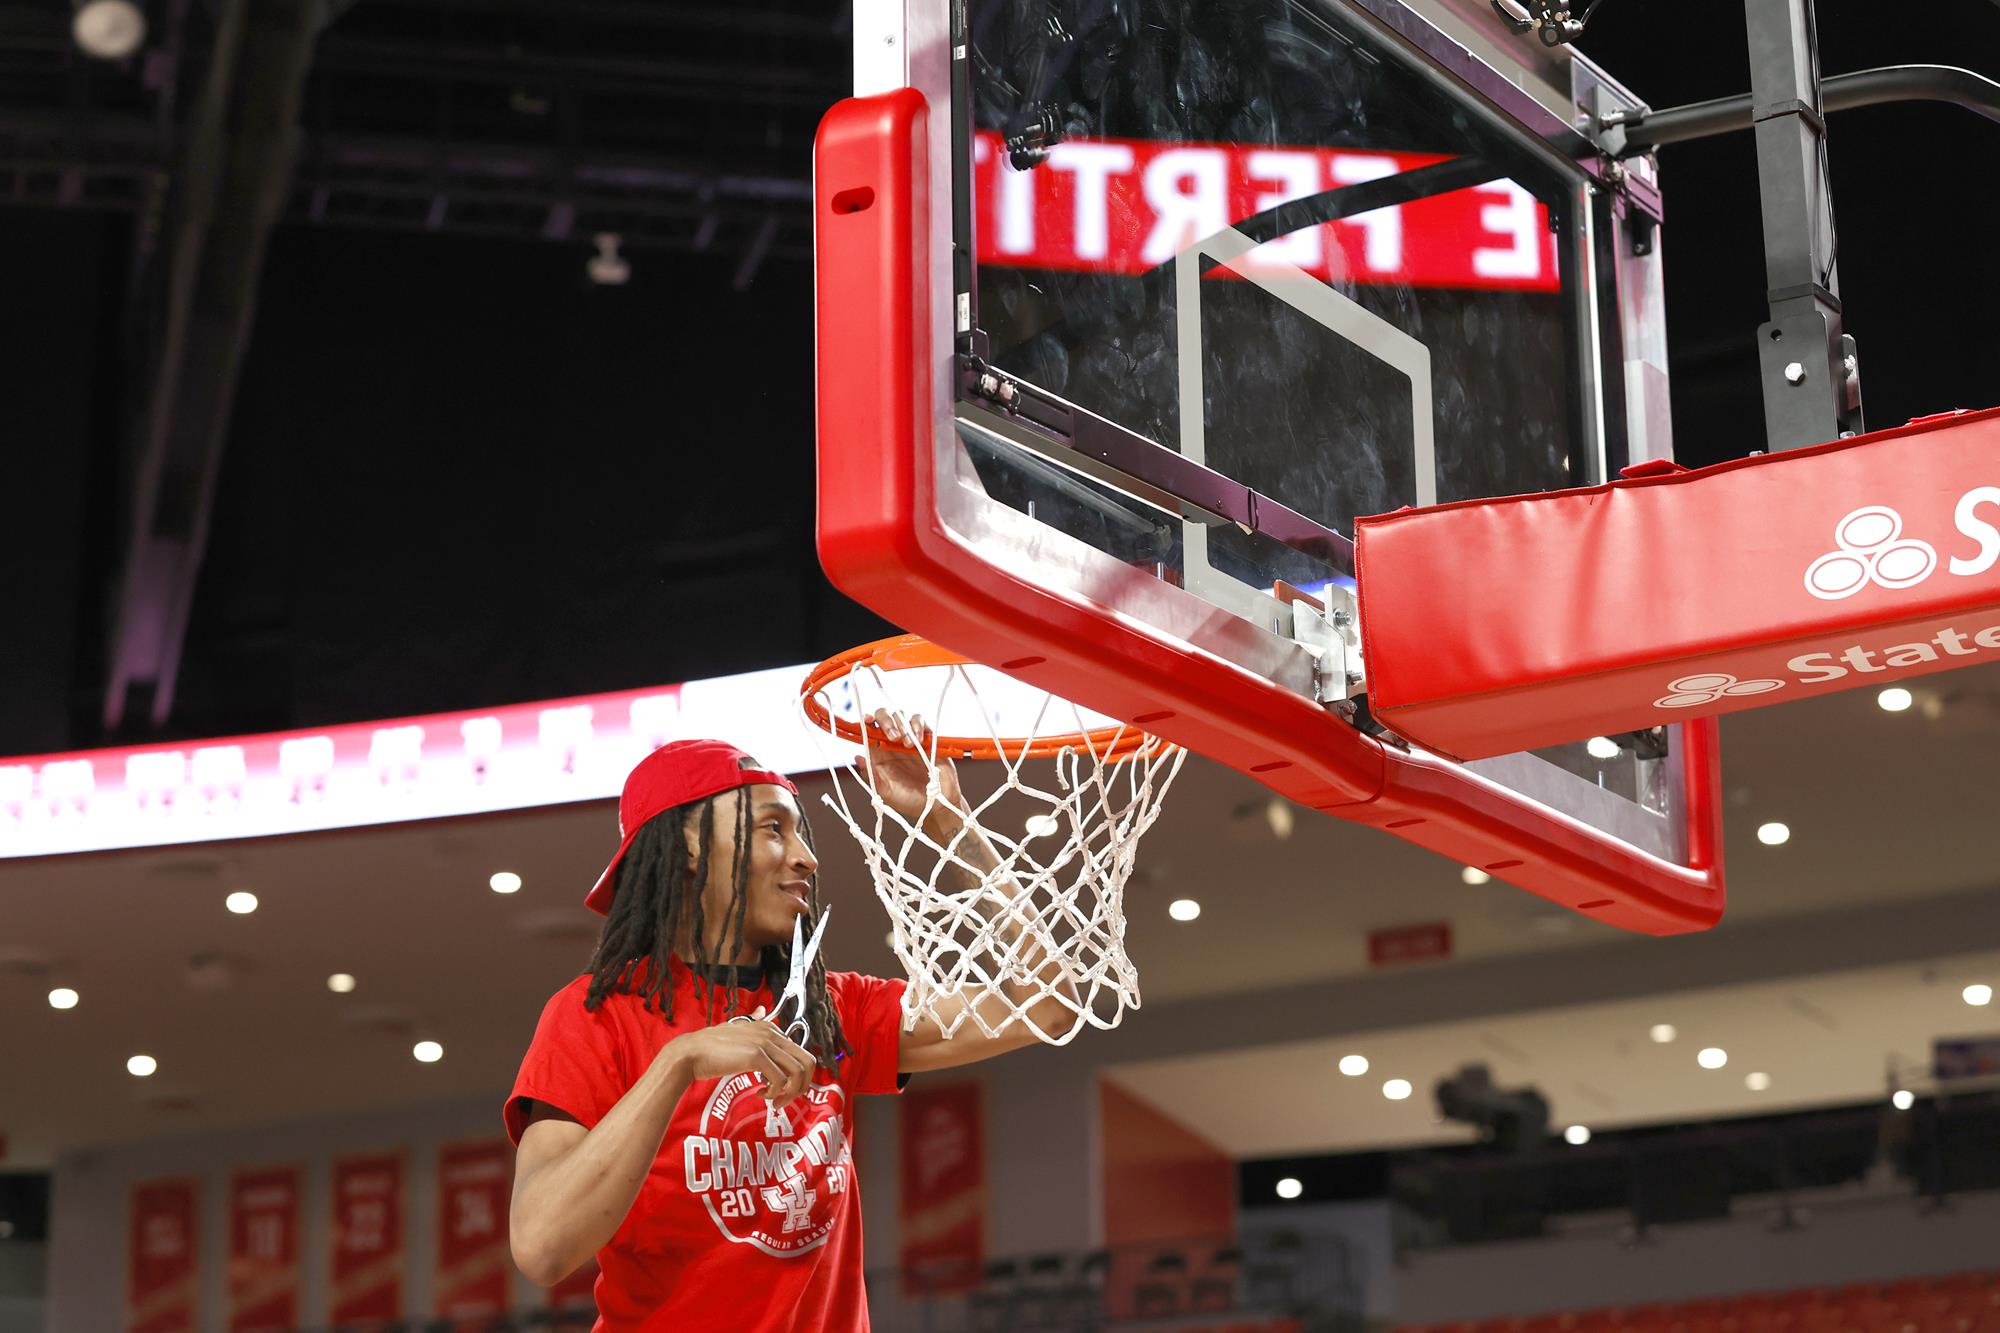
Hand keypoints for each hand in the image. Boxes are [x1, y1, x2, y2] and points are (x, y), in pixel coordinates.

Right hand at [660, 1008, 815, 1106]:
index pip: (802, 1054)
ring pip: (798, 1073)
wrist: (690, 1053)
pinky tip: (760, 1095)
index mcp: (770, 1028)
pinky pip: (780, 1080)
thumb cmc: (711, 1048)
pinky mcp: (755, 1056)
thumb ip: (752, 1023)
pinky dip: (774, 1093)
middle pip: (808, 1063)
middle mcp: (771, 1033)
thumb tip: (761, 1010)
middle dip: (802, 1086)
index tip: (782, 1089)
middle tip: (785, 1099)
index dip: (798, 1077)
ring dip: (789, 1093)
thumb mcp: (737, 1031)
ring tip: (773, 1101)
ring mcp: (764, 1043)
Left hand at [863, 708, 966, 832]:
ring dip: (903, 726)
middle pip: (884, 716)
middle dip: (886, 720)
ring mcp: (909, 738)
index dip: (865, 722)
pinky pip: (920, 721)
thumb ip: (871, 776)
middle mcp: (892, 742)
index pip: (868, 730)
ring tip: (908, 744)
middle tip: (893, 737)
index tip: (866, 721)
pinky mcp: (926, 737)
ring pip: (901, 715)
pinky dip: (918, 726)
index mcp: (879, 753)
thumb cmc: (909, 800)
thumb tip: (857, 757)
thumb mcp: (886, 792)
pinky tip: (919, 740)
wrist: (936, 804)